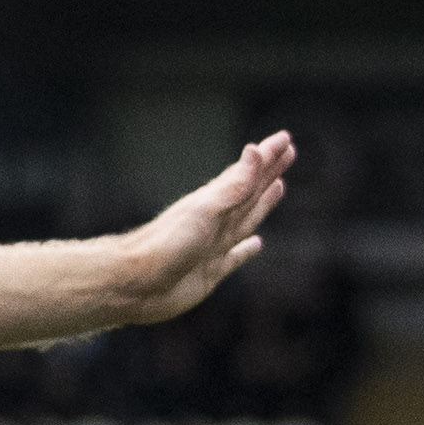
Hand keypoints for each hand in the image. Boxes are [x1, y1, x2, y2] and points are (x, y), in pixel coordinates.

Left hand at [107, 132, 297, 323]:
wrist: (135, 285)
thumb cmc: (166, 245)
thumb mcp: (205, 210)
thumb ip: (233, 186)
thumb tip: (255, 150)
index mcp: (214, 202)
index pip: (248, 173)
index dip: (267, 157)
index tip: (285, 139)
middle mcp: (215, 221)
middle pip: (250, 192)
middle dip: (268, 173)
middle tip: (288, 152)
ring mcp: (213, 246)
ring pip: (246, 219)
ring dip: (262, 204)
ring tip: (277, 187)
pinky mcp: (210, 273)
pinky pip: (235, 257)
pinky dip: (246, 250)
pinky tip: (256, 244)